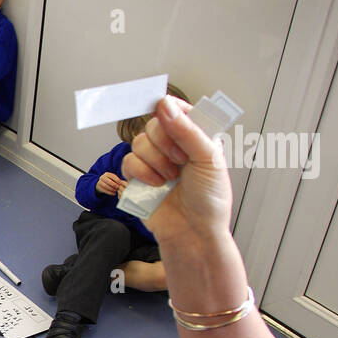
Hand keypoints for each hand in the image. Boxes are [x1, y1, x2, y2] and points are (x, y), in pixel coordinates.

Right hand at [96, 171, 126, 196]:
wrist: (101, 184)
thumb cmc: (110, 181)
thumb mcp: (113, 179)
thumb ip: (117, 180)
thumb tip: (123, 183)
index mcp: (107, 174)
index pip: (112, 176)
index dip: (117, 180)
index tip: (120, 183)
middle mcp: (102, 177)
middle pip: (108, 181)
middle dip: (114, 185)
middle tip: (118, 188)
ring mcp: (99, 182)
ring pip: (105, 186)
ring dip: (111, 189)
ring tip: (115, 191)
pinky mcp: (98, 187)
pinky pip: (104, 190)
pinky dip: (109, 192)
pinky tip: (113, 194)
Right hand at [121, 96, 231, 241]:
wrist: (194, 232)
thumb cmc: (209, 200)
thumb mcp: (208, 158)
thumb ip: (187, 130)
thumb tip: (164, 104)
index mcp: (195, 136)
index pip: (176, 108)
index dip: (170, 110)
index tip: (169, 118)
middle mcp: (173, 146)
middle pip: (153, 123)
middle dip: (165, 142)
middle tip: (180, 160)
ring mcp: (154, 161)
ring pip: (138, 142)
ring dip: (156, 161)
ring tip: (171, 178)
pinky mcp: (138, 177)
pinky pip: (128, 161)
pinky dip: (142, 173)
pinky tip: (157, 185)